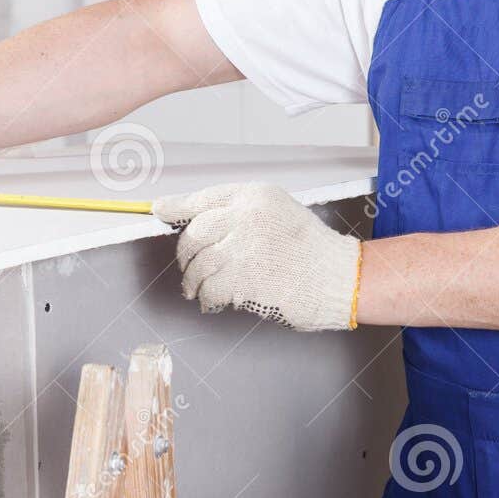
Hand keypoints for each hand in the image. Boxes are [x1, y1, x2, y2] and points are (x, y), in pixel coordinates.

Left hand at [153, 182, 362, 331]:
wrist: (339, 277)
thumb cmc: (312, 250)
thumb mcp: (279, 213)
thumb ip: (242, 214)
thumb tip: (196, 221)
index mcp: (256, 196)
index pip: (205, 198)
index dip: (177, 205)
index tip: (159, 209)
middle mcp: (248, 216)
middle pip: (194, 233)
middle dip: (185, 255)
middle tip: (187, 269)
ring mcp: (245, 247)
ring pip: (198, 264)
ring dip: (194, 282)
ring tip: (199, 291)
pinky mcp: (245, 278)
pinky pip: (210, 288)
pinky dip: (208, 298)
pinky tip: (214, 301)